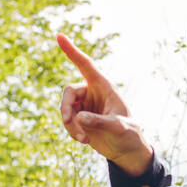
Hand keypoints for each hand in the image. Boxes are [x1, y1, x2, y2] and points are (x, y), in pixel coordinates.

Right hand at [56, 33, 152, 174]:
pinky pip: (67, 120)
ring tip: (83, 139)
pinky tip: (84, 140)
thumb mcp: (118, 127)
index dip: (72, 51)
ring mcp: (84, 105)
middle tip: (69, 123)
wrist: (126, 150)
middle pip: (69, 92)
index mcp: (104, 86)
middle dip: (66, 108)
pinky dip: (71, 131)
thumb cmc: (128, 134)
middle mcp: (92, 92)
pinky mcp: (79, 118)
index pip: (86, 65)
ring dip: (69, 124)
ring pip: (65, 108)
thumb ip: (99, 122)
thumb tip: (79, 118)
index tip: (59, 36)